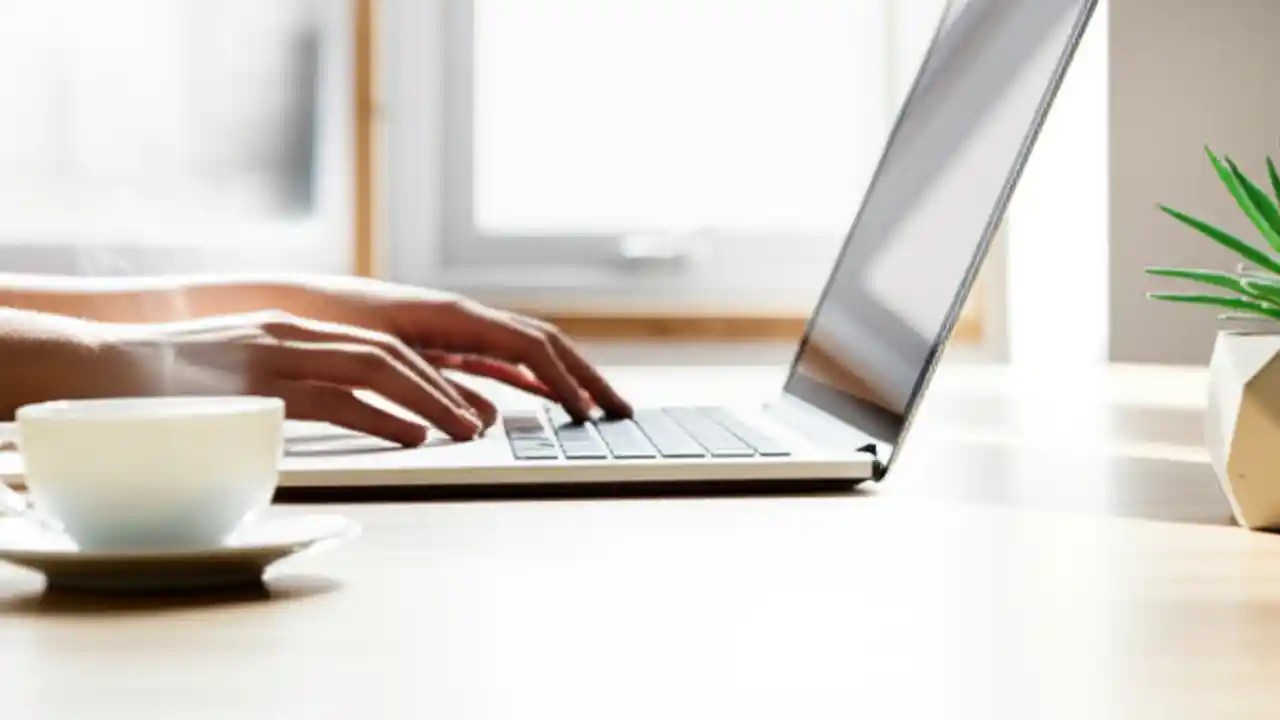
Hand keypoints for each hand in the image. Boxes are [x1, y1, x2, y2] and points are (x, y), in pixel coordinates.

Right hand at [102, 312, 494, 445]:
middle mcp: (293, 334)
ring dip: (427, 401)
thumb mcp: (242, 370)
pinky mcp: (257, 384)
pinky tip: (411, 435)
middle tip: (477, 419)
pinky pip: (335, 398)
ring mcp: (275, 355)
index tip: (460, 401)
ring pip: (374, 369)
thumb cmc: (171, 379)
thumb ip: (288, 381)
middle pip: (389, 353)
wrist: (101, 367)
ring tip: (460, 429)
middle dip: (442, 386)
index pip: (377, 345)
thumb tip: (331, 409)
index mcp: (293, 329)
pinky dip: (381, 417)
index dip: (426, 373)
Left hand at [308, 281, 632, 421]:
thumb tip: (484, 421)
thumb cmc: (325, 324)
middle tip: (621, 410)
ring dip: (561, 381)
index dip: (568, 378)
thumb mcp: (378, 355)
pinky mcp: (437, 347)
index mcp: (453, 315)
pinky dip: (524, 381)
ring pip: (523, 354)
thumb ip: (433, 385)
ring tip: (592, 410)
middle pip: (541, 345)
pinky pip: (494, 363)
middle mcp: (460, 319)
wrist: (282, 307)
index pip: (531, 345)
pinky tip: (540, 400)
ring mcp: (452, 332)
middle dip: (584, 377)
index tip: (594, 411)